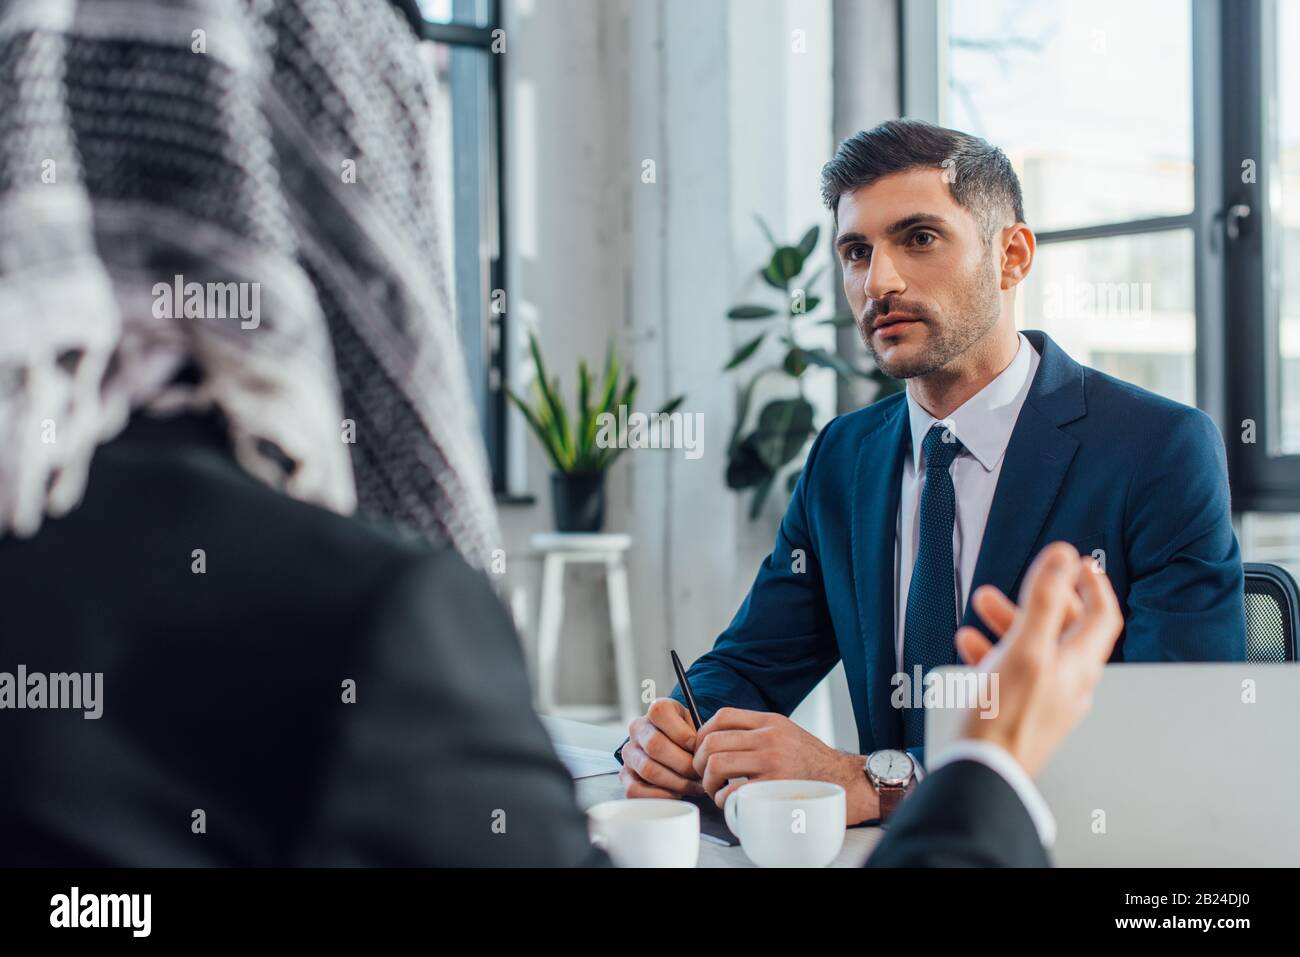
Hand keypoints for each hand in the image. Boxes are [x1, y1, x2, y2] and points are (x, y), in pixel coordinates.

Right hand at [619, 698, 704, 798]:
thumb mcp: (696, 724)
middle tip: (699, 773)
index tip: (698, 748)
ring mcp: (629, 752)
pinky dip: (659, 795)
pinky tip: (676, 794)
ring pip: (648, 769)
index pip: (660, 714)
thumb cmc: (688, 736)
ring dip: (676, 782)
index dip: (682, 733)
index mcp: (656, 710)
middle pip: (655, 745)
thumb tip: (702, 753)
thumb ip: (698, 732)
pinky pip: (634, 790)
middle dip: (683, 764)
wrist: (675, 747)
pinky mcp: (625, 775)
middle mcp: (638, 728)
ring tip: (693, 786)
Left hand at [691, 709, 878, 823]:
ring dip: (707, 782)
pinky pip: (732, 792)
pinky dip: (723, 801)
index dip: (703, 732)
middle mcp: (770, 737)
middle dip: (699, 761)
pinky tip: (730, 803)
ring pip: (716, 764)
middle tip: (703, 775)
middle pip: (713, 741)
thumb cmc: (815, 762)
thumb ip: (759, 731)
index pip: (723, 716)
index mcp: (770, 721)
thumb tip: (723, 738)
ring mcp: (772, 761)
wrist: (847, 781)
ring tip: (715, 790)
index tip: (701, 748)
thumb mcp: (787, 732)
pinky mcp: (775, 786)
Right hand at [953, 541, 1122, 777]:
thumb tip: (1064, 559)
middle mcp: (1069, 682)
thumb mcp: (1025, 649)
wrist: (983, 772)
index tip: (1078, 562)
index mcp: (1078, 665)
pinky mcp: (1023, 711)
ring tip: (982, 605)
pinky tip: (971, 646)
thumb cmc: (1004, 718)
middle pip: (1065, 628)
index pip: (1103, 616)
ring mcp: (1047, 698)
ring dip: (1011, 620)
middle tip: (1023, 579)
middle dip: (1040, 597)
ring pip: (1035, 646)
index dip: (1093, 584)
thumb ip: (1045, 601)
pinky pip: (1014, 670)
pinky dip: (995, 649)